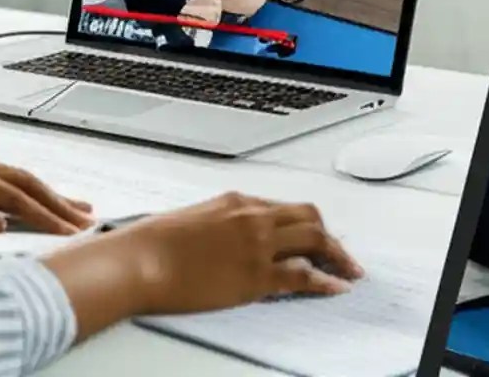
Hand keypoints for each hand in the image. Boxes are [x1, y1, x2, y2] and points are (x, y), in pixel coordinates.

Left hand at [0, 151, 94, 234]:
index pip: (16, 198)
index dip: (45, 216)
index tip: (68, 230)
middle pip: (28, 183)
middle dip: (60, 203)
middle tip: (87, 220)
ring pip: (21, 178)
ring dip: (50, 194)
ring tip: (78, 206)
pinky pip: (7, 178)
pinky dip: (29, 189)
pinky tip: (37, 195)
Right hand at [117, 192, 364, 314]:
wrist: (138, 260)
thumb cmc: (152, 243)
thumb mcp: (193, 219)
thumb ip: (220, 224)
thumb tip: (230, 238)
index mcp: (237, 201)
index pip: (285, 208)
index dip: (306, 225)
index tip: (317, 237)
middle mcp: (253, 217)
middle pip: (310, 218)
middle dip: (330, 236)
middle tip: (341, 253)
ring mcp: (257, 245)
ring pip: (315, 240)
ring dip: (337, 256)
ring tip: (350, 270)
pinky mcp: (255, 275)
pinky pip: (302, 275)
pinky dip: (325, 280)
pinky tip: (336, 286)